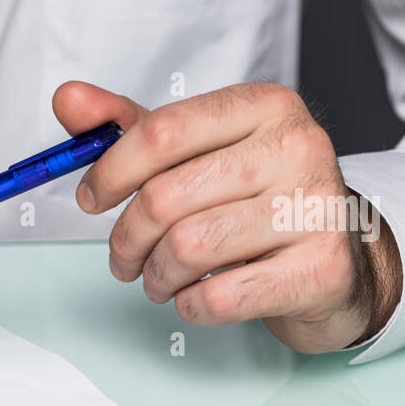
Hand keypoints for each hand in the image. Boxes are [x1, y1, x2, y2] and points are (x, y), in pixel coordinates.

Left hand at [53, 81, 402, 352]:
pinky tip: (198, 297)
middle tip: (123, 259)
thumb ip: (130, 127)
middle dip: (126, 238)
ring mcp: (316, 208)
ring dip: (155, 276)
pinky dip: (190, 305)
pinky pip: (219, 297)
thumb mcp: (196, 154)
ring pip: (186, 249)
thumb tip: (67, 99)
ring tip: (159, 279)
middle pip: (164, 197)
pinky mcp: (321, 270)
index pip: (161, 132)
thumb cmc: (255, 204)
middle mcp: (297, 147)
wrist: (337, 264)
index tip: (91, 199)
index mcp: (264, 106)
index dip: (109, 172)